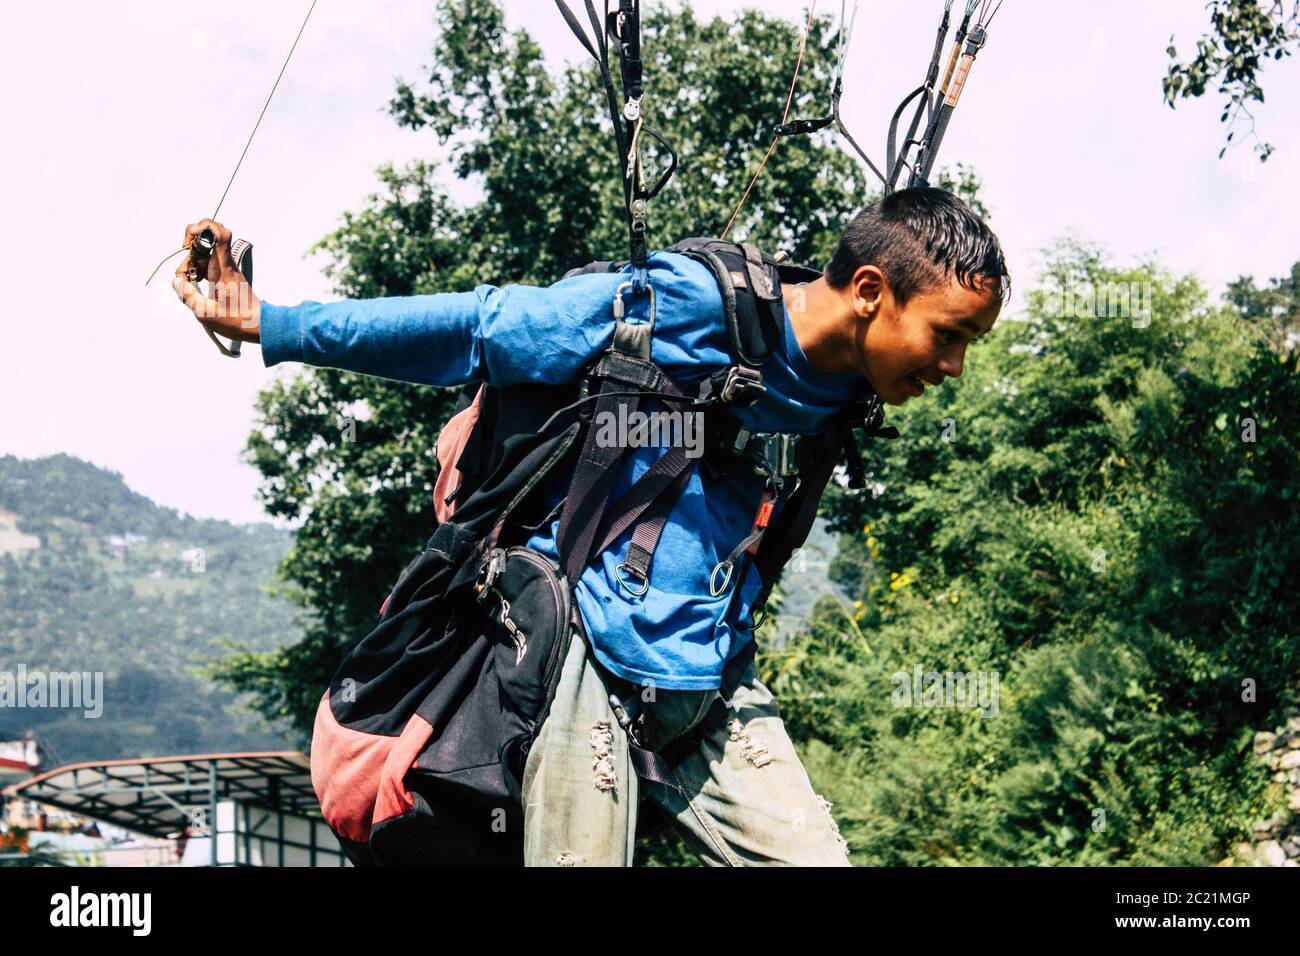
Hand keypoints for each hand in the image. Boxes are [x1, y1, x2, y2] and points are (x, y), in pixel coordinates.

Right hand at [172, 219, 260, 342]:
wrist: (259, 325)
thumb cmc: (237, 321)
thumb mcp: (206, 314)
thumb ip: (187, 296)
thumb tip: (177, 281)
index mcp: (223, 268)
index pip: (220, 233)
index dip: (201, 227)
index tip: (188, 243)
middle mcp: (225, 264)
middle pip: (203, 244)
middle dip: (187, 257)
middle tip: (186, 279)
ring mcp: (225, 269)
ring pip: (202, 256)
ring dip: (190, 268)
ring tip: (190, 288)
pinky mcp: (224, 275)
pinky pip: (205, 266)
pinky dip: (196, 273)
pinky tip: (194, 288)